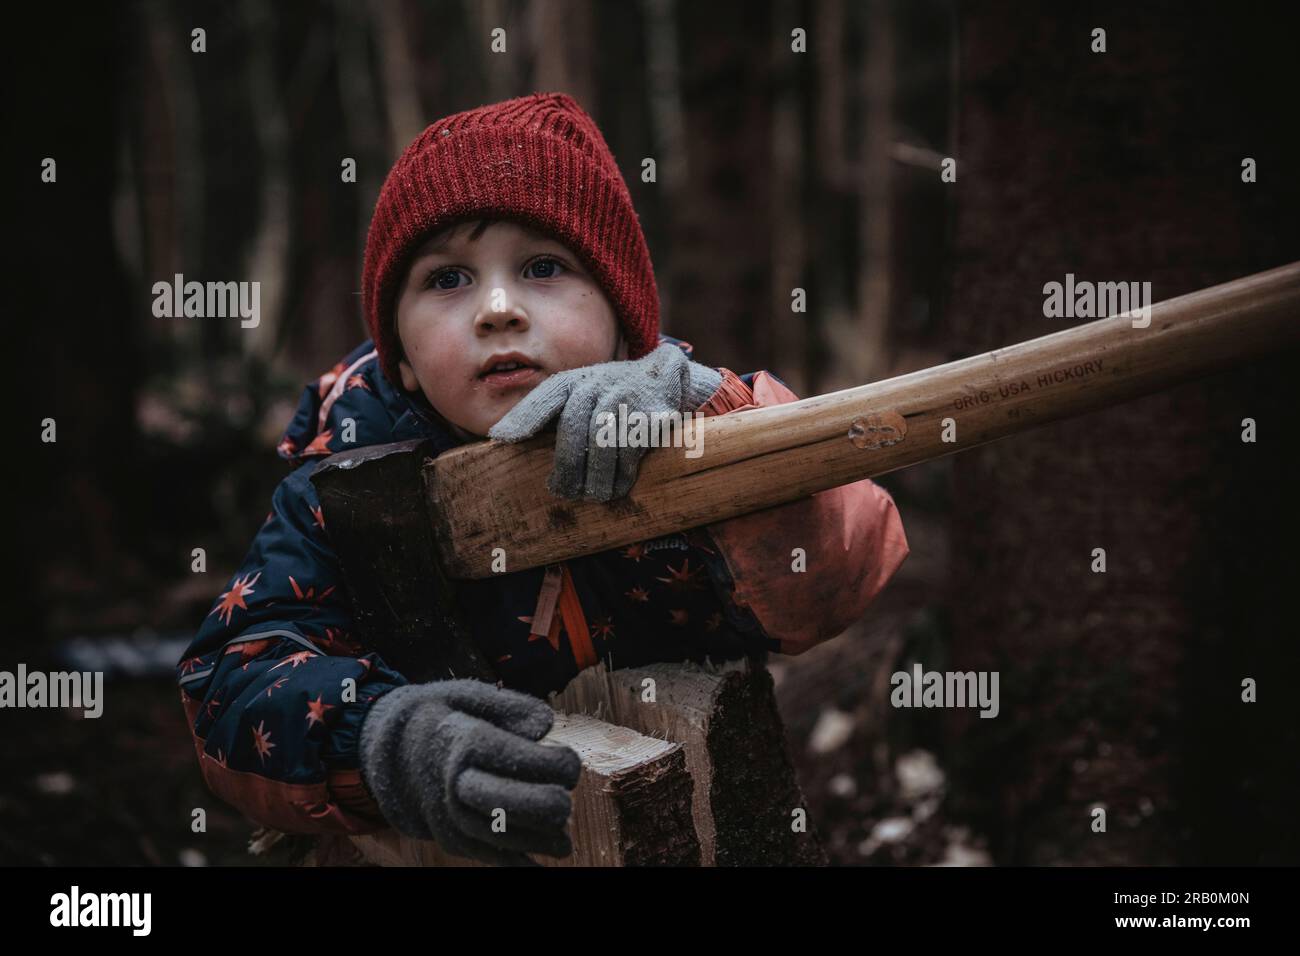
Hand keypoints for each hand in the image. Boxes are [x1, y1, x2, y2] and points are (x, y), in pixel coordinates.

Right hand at [358, 679, 581, 865]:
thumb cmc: (439, 718)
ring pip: (511, 837)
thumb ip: (510, 706)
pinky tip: (545, 862)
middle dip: (555, 804)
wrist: (390, 755)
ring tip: (562, 830)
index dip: (561, 764)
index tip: (567, 760)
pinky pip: (495, 860)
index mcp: (467, 742)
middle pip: (519, 804)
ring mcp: (455, 818)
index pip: (525, 760)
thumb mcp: (467, 695)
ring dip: (546, 837)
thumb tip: (545, 726)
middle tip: (564, 795)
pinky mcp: (456, 841)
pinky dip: (524, 864)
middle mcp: (459, 785)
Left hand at [488, 343, 722, 500]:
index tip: (502, 439)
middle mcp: (596, 384)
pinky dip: (624, 472)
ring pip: (603, 443)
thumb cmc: (611, 395)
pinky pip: (632, 448)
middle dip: (567, 466)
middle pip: (574, 428)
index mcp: (573, 382)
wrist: (666, 376)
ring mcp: (625, 396)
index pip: (546, 398)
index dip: (524, 417)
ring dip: (597, 476)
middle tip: (563, 493)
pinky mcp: (651, 413)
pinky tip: (619, 486)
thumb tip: (501, 437)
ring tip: (594, 496)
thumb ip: (546, 412)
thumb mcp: (579, 395)